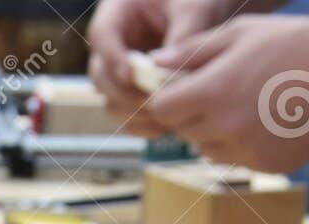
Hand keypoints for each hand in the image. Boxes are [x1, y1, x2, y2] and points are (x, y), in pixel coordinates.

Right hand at [87, 0, 227, 136]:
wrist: (207, 10)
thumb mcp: (193, 7)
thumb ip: (183, 37)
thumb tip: (171, 76)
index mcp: (118, 12)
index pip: (102, 36)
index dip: (113, 58)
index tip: (131, 75)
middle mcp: (112, 46)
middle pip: (101, 76)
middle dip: (126, 93)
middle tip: (154, 102)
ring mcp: (121, 73)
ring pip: (111, 101)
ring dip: (134, 113)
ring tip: (164, 117)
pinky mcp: (136, 94)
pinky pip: (128, 116)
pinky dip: (143, 125)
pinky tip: (167, 126)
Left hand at [144, 11, 308, 170]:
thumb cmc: (299, 43)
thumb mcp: (241, 33)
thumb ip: (193, 51)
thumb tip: (154, 64)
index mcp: (213, 92)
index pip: (161, 109)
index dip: (165, 97)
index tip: (177, 87)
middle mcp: (226, 128)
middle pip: (182, 130)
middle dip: (190, 112)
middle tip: (216, 90)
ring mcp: (247, 152)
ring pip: (207, 148)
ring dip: (213, 131)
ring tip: (245, 102)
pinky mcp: (268, 167)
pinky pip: (236, 160)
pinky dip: (240, 144)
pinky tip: (266, 118)